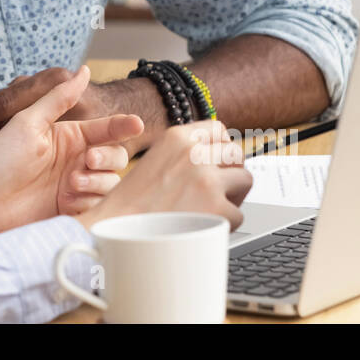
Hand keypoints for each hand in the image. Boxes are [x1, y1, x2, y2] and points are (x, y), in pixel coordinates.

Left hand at [0, 66, 144, 235]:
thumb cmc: (0, 160)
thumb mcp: (28, 122)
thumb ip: (58, 98)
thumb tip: (84, 70)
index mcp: (70, 137)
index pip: (106, 129)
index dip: (123, 126)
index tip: (136, 123)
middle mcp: (76, 160)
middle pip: (116, 157)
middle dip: (107, 158)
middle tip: (86, 160)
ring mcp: (76, 186)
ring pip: (110, 182)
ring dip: (96, 182)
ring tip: (69, 185)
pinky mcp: (72, 210)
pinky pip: (97, 206)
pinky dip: (87, 202)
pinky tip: (66, 202)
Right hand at [75, 120, 252, 231]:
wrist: (116, 229)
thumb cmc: (129, 204)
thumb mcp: (153, 162)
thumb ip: (181, 156)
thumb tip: (214, 158)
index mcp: (176, 138)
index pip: (217, 129)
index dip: (222, 146)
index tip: (221, 160)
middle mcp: (194, 153)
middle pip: (236, 154)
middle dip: (232, 172)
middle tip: (221, 189)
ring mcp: (207, 179)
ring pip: (244, 180)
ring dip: (233, 196)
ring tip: (213, 209)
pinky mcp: (216, 207)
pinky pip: (237, 214)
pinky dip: (224, 223)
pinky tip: (204, 226)